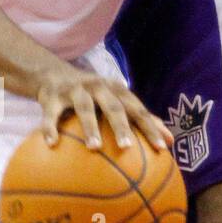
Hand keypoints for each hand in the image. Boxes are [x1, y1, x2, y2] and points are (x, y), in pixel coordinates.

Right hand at [35, 65, 171, 151]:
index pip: (138, 109)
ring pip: (84, 108)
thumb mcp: (116, 101)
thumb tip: (170, 143)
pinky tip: (52, 144)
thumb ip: (141, 119)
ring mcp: (75, 91)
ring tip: (94, 148)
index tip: (161, 148)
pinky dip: (51, 128)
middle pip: (113, 107)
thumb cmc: (93, 96)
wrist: (54, 74)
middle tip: (127, 148)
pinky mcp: (52, 96)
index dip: (150, 127)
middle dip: (121, 126)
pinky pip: (51, 114)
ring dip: (90, 127)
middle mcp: (98, 87)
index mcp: (116, 90)